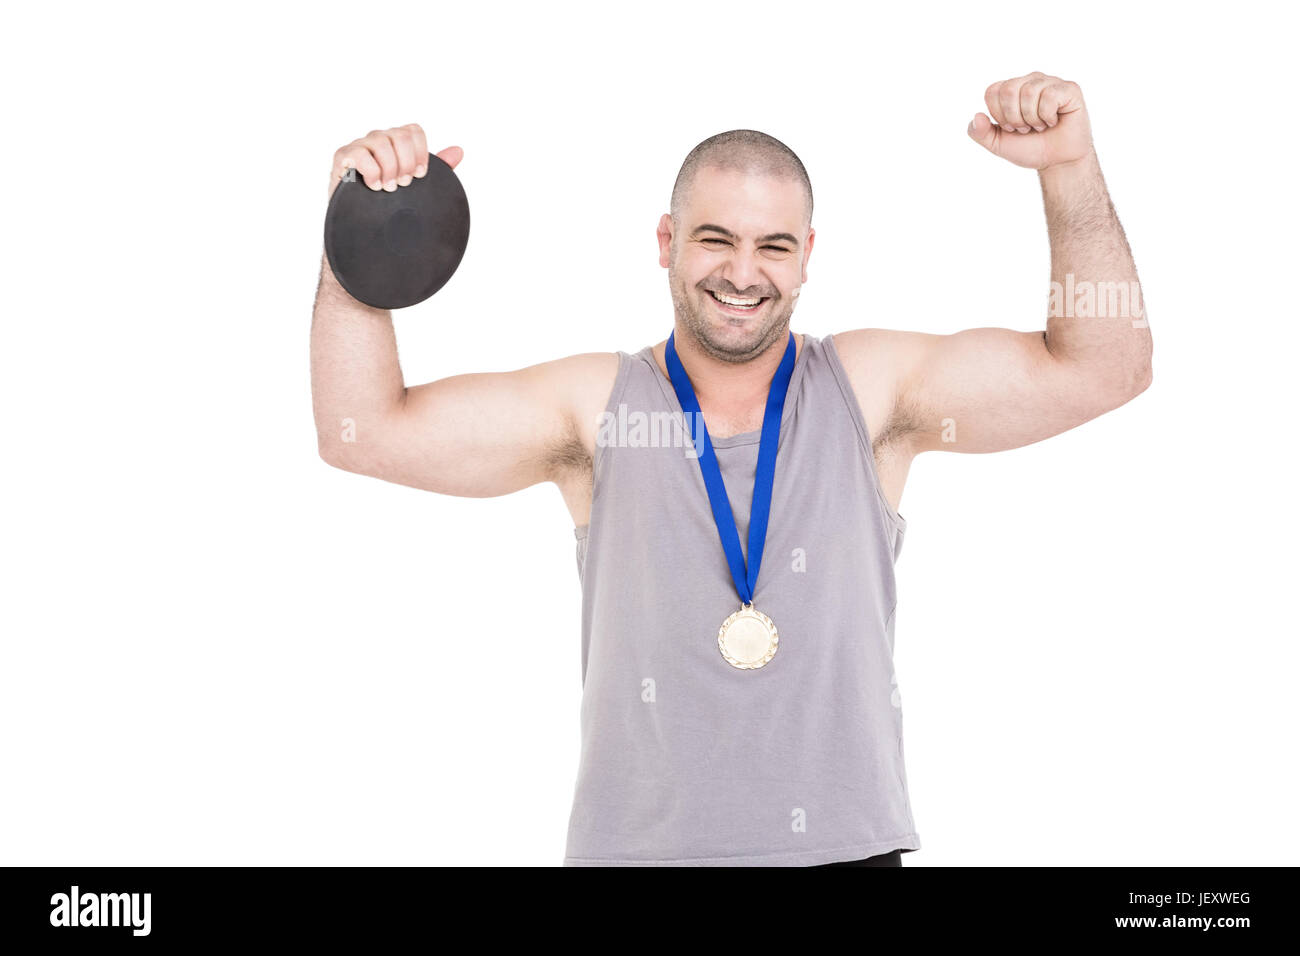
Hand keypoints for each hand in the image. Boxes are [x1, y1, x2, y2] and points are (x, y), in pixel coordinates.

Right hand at [327, 123, 462, 198]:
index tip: (419, 176)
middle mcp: (378, 138)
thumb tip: (459, 150)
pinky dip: (372, 172)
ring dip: (390, 169)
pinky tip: (374, 186)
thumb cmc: (391, 203)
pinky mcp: (342, 156)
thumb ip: (439, 168)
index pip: (413, 130)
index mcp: (396, 142)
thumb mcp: (419, 185)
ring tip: (388, 188)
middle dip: (406, 163)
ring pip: (382, 142)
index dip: (421, 153)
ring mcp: (359, 145)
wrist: (366, 227)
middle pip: (400, 135)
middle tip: (403, 184)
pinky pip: (360, 153)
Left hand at [967, 72, 1091, 169]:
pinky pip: (1049, 95)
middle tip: (1026, 128)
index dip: (999, 115)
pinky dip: (1047, 116)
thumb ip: (979, 132)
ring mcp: (1050, 82)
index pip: (992, 91)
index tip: (1011, 127)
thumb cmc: (1029, 148)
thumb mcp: (997, 144)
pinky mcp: (1069, 89)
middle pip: (1009, 90)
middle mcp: (1029, 81)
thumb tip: (977, 116)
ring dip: (1032, 118)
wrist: (1056, 162)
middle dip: (1014, 117)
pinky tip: (1054, 121)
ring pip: (1029, 91)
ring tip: (1040, 126)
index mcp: (1011, 89)